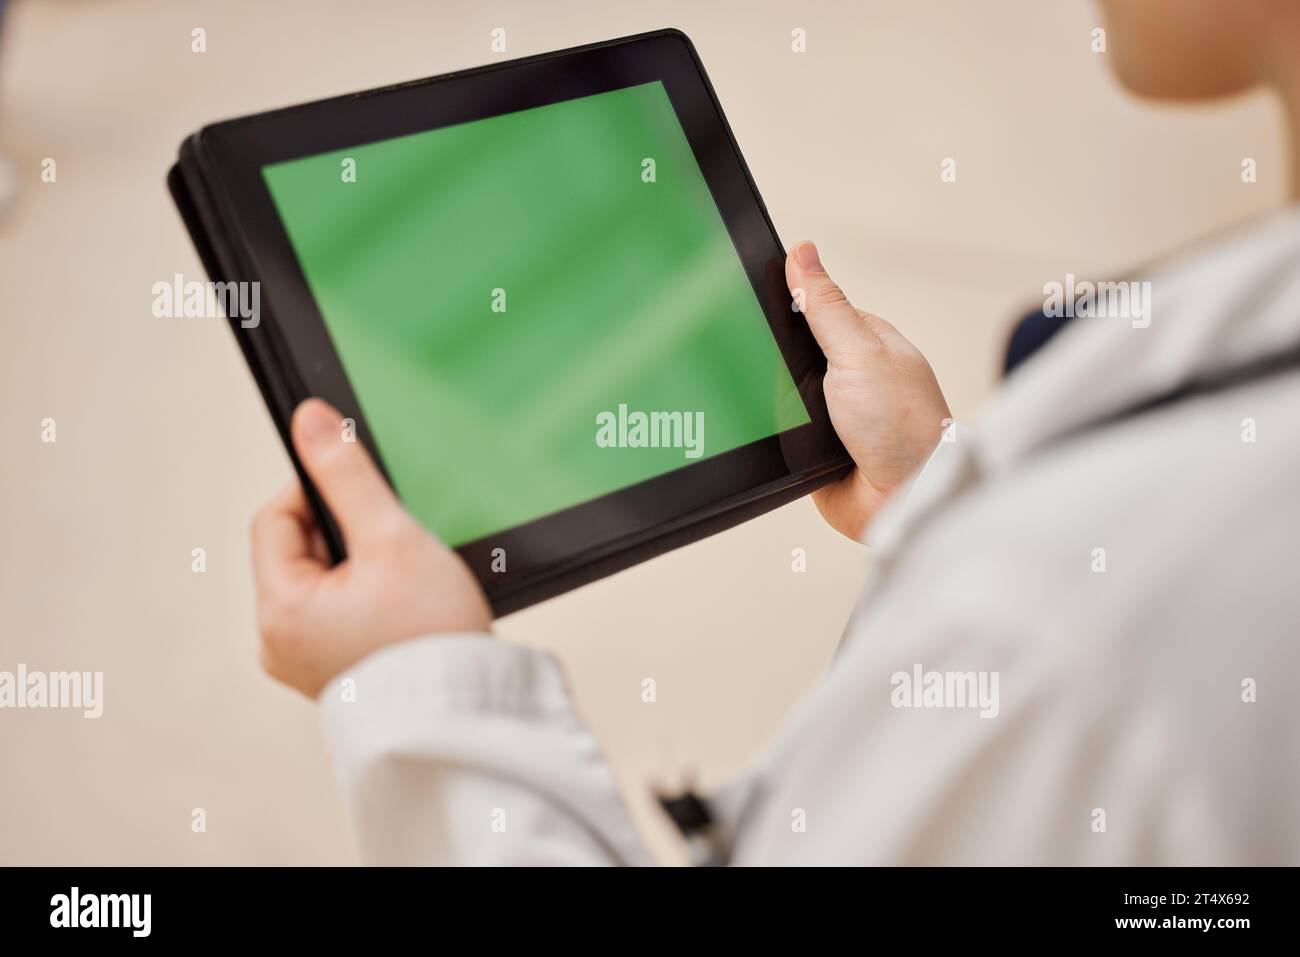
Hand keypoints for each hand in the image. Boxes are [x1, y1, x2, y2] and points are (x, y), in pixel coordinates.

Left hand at [251, 398, 491, 697]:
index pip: (275, 519)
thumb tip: (309, 419)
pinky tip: (405, 608)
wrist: (466, 711)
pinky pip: (341, 615)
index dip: (317, 491)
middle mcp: (280, 643)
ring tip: (406, 583)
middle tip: (395, 545)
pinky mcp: (338, 676)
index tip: (362, 490)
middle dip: (349, 536)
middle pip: (301, 552)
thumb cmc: (431, 637)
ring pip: (326, 583)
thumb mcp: (391, 537)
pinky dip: (371, 599)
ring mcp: (307, 664)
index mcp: (278, 611)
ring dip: (364, 568)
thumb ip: (347, 474)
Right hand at [786, 242, 950, 540]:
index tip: (747, 297)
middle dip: (773, 362)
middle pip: (789, 353)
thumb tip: (802, 252)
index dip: (782, 304)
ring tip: (777, 408)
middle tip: (766, 366)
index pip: (812, 309)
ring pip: (779, 396)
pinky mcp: (814, 452)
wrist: (905, 502)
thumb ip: (825, 306)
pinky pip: (778, 435)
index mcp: (866, 342)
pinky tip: (773, 435)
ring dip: (773, 404)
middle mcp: (850, 377)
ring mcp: (833, 416)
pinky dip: (773, 436)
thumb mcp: (859, 351)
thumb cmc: (904, 426)